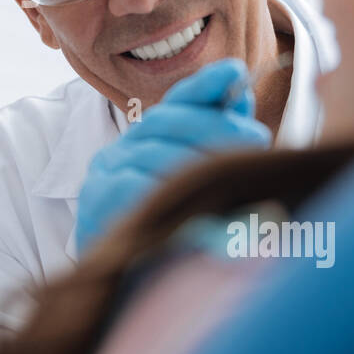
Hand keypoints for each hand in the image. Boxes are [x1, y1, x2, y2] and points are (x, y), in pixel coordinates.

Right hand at [75, 58, 271, 255]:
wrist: (117, 280)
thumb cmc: (165, 229)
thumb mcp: (196, 184)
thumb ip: (217, 143)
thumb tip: (242, 100)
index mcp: (148, 139)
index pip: (177, 101)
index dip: (205, 85)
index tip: (235, 72)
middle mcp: (123, 148)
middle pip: (166, 121)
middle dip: (215, 125)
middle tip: (257, 137)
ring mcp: (106, 172)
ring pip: (154, 152)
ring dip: (198, 158)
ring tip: (233, 170)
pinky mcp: (96, 200)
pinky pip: (134, 185)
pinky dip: (165, 187)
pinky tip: (194, 196)